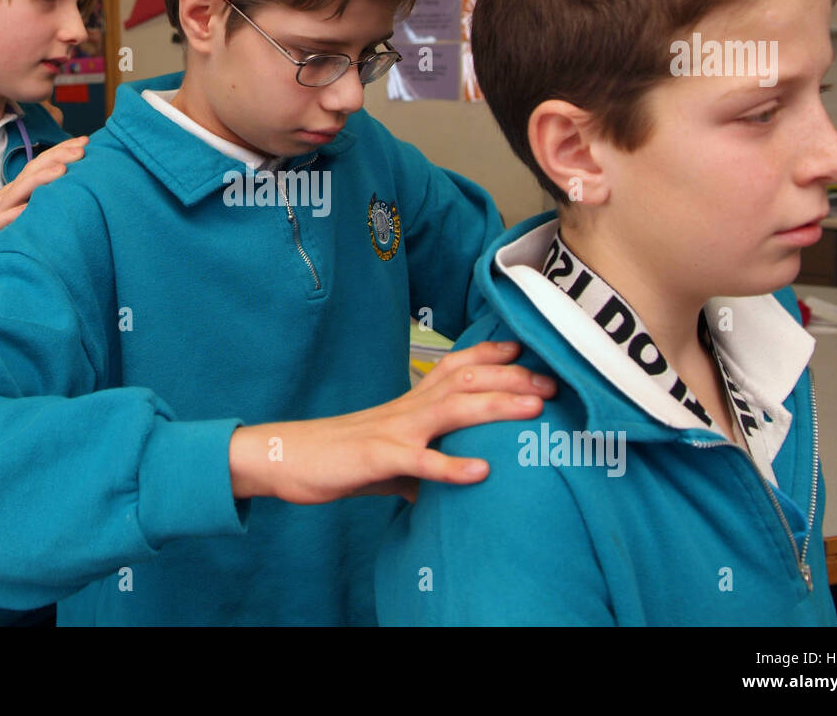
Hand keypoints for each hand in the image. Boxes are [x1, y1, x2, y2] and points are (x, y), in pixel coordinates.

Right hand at [0, 136, 87, 317]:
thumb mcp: (9, 214)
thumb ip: (30, 203)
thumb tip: (59, 195)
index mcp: (14, 193)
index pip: (39, 166)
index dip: (61, 152)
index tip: (86, 141)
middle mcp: (6, 198)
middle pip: (33, 172)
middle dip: (58, 158)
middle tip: (84, 147)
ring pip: (18, 193)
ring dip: (40, 181)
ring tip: (62, 171)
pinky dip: (10, 217)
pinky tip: (25, 212)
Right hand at [228, 341, 554, 503]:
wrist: (283, 458)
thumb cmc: (336, 458)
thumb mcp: (389, 460)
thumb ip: (422, 466)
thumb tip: (448, 486)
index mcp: (409, 402)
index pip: (456, 367)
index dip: (493, 355)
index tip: (530, 350)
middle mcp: (406, 407)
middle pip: (466, 380)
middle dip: (513, 377)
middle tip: (553, 382)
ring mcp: (393, 430)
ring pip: (451, 409)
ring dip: (496, 406)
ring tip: (534, 409)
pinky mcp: (377, 459)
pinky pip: (418, 462)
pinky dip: (451, 466)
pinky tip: (481, 472)